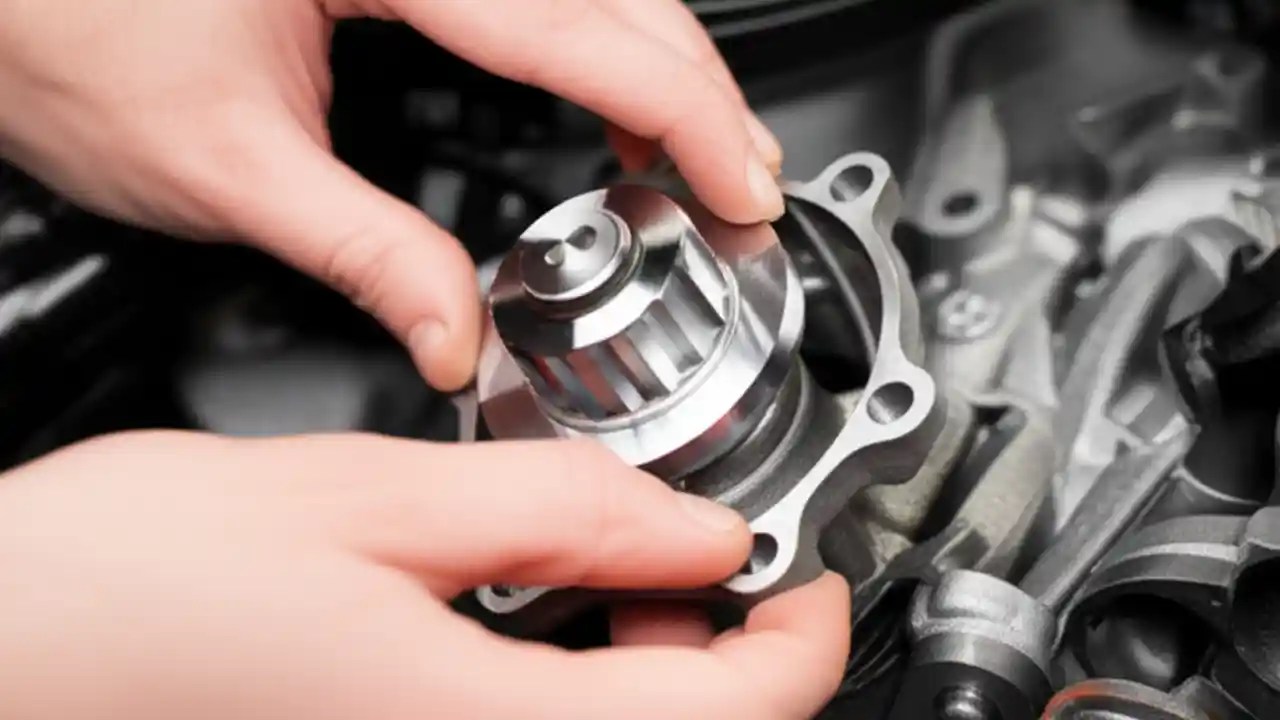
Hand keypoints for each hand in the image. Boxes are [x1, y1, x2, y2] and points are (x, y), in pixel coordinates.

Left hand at [0, 0, 784, 389]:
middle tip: (741, 188)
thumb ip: (364, 254)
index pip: (581, 28)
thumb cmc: (54, 33)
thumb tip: (453, 333)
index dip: (682, 114)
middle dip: (698, 91)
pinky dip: (602, 43)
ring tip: (697, 159)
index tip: (740, 185)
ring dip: (662, 67)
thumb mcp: (224, 166)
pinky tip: (615, 101)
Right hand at [0, 432, 847, 719]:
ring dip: (645, 653)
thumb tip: (696, 523)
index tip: (804, 558)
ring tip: (588, 555)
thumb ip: (556, 509)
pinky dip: (568, 674)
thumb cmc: (121, 589)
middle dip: (720, 634)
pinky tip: (519, 604)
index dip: (805, 630)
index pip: (739, 716)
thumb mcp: (364, 502)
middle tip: (682, 532)